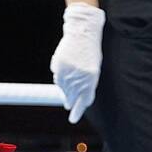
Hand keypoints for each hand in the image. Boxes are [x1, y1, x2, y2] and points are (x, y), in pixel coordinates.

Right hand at [50, 3, 105, 122]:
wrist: (83, 32)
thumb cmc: (90, 51)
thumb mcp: (94, 68)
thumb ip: (87, 83)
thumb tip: (77, 99)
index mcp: (92, 79)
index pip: (84, 101)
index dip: (78, 111)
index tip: (73, 119)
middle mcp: (79, 77)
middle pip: (73, 97)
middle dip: (70, 102)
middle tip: (68, 106)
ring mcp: (68, 72)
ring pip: (63, 89)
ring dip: (65, 91)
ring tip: (68, 86)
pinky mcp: (59, 66)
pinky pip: (57, 79)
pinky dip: (60, 80)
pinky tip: (63, 74)